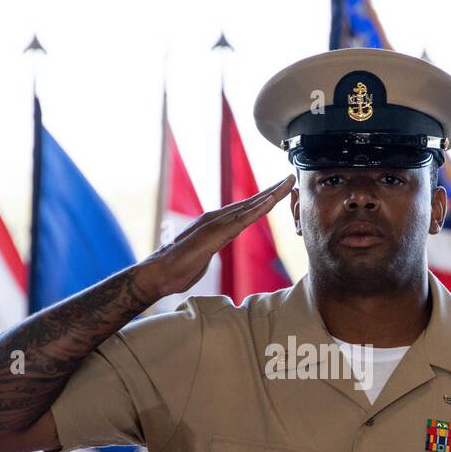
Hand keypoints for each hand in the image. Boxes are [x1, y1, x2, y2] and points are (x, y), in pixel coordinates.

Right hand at [138, 174, 295, 300]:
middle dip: (272, 190)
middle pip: (250, 203)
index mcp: (215, 224)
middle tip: (290, 178)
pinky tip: (272, 201)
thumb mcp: (203, 257)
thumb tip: (212, 248)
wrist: (160, 274)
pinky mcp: (216, 233)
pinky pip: (243, 220)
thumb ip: (211, 248)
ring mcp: (216, 224)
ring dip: (271, 194)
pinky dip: (259, 209)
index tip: (279, 191)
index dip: (263, 200)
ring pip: (250, 206)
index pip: (245, 210)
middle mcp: (216, 219)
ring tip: (288, 182)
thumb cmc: (178, 270)